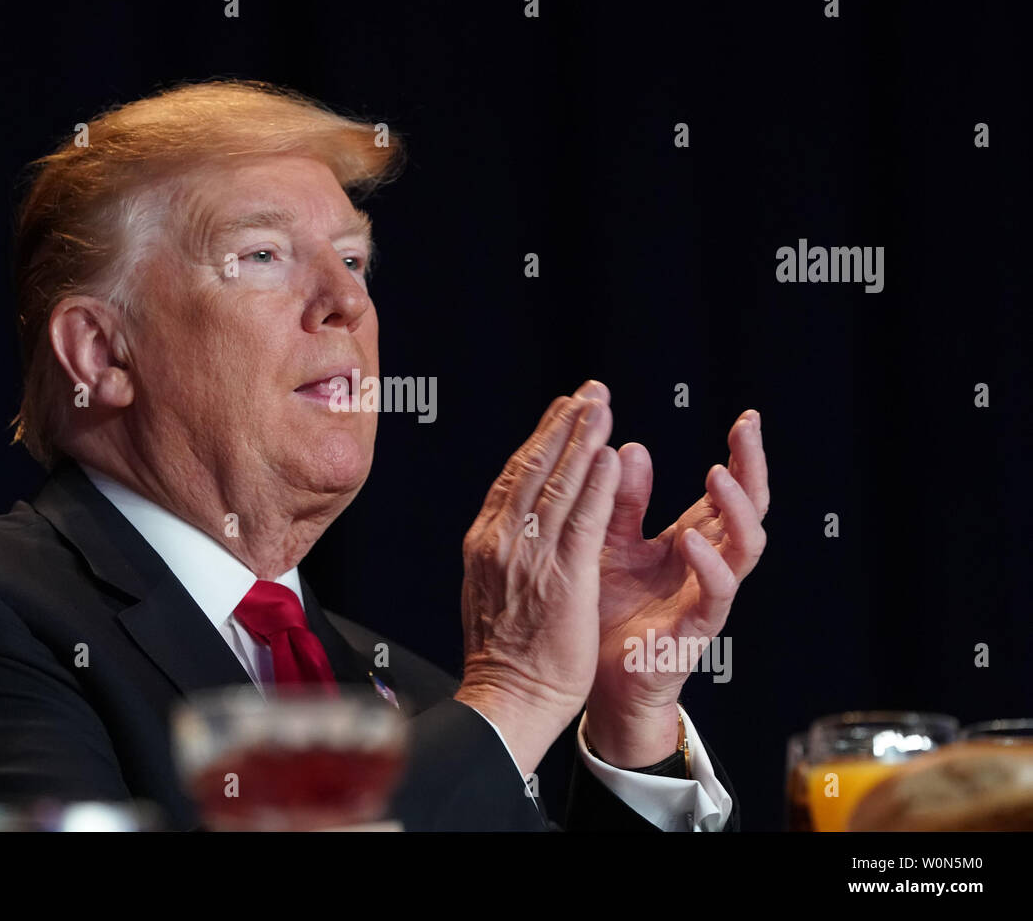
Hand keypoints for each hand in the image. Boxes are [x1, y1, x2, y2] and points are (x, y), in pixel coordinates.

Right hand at [455, 381, 622, 775]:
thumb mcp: (489, 588)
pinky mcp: (562, 578)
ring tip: (601, 406)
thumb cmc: (502, 655)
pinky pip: (582, 521)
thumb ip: (503, 548)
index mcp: (485, 542)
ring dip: (581, 440)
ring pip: (557, 485)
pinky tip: (608, 456)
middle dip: (562, 426)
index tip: (561, 412)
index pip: (514, 477)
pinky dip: (594, 485)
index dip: (540, 440)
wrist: (505, 700)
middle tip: (587, 393)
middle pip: (533, 468)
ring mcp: (529, 557)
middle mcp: (502, 541)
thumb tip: (512, 518)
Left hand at [586, 409, 768, 767]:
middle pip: (748, 510)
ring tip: (719, 475)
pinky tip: (692, 541)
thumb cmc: (602, 609)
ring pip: (744, 547)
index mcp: (689, 540)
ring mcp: (705, 595)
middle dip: (752, 468)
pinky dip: (708, 566)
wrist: (590, 677)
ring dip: (737, 509)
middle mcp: (706, 564)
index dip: (740, 456)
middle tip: (747, 431)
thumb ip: (621, 501)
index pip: (725, 492)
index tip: (747, 418)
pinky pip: (715, 595)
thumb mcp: (608, 543)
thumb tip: (631, 446)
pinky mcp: (694, 629)